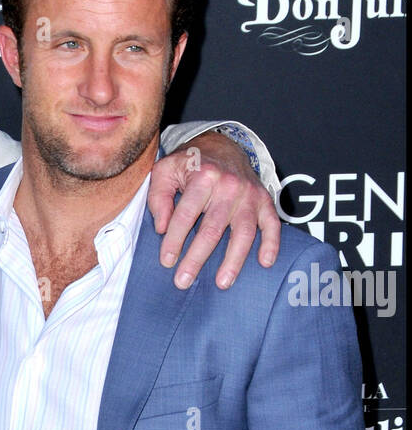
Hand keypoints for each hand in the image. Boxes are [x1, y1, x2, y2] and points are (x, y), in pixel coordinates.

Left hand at [148, 132, 281, 289]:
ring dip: (233, 260)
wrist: (222, 146)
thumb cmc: (190, 164)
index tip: (166, 261)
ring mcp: (249, 194)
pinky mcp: (264, 200)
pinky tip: (265, 263)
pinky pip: (271, 224)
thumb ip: (159, 198)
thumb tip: (162, 228)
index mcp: (203, 176)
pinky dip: (271, 243)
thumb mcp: (165, 171)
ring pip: (243, 232)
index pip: (186, 215)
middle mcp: (229, 185)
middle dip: (197, 258)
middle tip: (183, 281)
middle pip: (213, 229)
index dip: (174, 240)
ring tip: (222, 283)